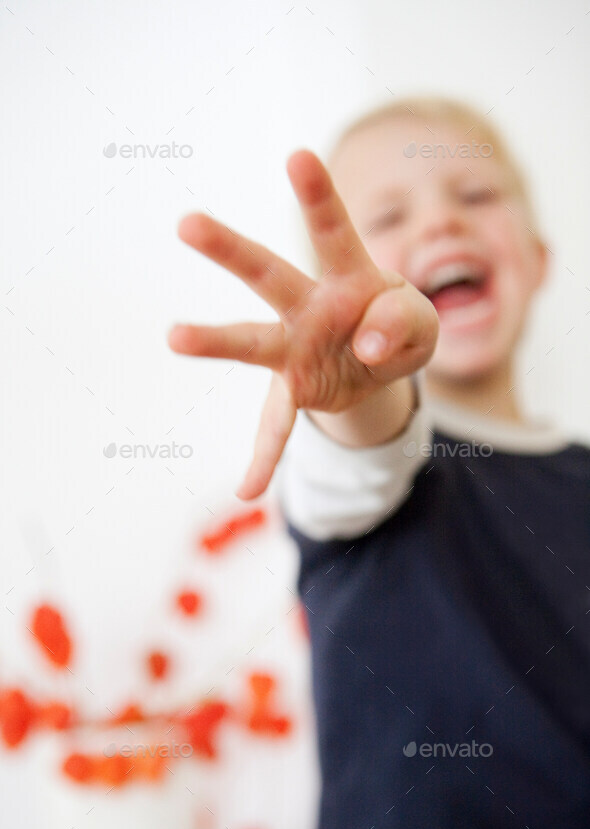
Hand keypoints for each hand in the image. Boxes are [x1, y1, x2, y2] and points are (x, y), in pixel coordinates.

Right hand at [168, 150, 437, 499]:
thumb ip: (405, 324)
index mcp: (350, 276)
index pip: (334, 231)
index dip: (317, 196)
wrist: (378, 365)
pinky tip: (247, 490)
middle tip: (187, 222)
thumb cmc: (397, 325)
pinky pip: (275, 425)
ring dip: (214, 338)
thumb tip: (365, 345)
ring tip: (174, 336)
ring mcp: (294, 348)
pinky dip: (264, 457)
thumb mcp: (422, 325)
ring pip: (251, 339)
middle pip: (268, 273)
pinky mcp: (294, 390)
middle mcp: (310, 306)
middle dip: (231, 248)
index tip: (296, 157)